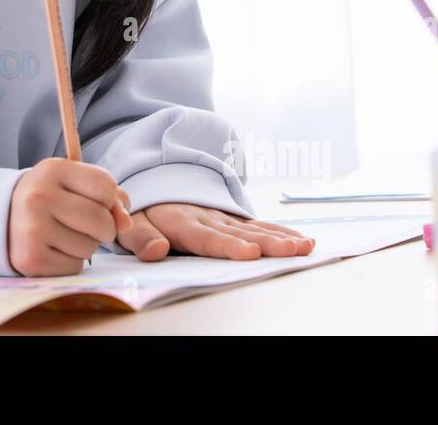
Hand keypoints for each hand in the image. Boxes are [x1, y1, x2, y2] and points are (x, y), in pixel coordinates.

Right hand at [8, 158, 133, 275]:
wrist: (3, 219)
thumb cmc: (50, 200)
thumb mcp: (75, 185)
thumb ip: (110, 198)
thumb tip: (126, 223)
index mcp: (53, 169)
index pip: (106, 185)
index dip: (108, 199)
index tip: (94, 201)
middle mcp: (39, 196)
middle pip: (101, 220)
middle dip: (103, 228)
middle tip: (83, 224)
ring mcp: (32, 228)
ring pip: (90, 248)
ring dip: (85, 246)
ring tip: (63, 234)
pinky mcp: (30, 258)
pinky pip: (74, 267)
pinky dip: (70, 262)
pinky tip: (53, 249)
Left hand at [115, 203, 315, 260]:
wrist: (154, 183)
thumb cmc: (144, 213)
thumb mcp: (132, 226)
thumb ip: (143, 239)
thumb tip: (157, 252)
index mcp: (183, 223)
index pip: (208, 237)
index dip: (228, 246)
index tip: (250, 253)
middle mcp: (209, 219)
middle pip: (240, 234)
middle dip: (268, 243)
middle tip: (291, 251)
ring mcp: (224, 218)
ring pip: (255, 229)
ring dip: (281, 238)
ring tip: (304, 246)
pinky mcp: (233, 220)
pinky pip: (260, 226)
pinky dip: (282, 232)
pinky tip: (302, 241)